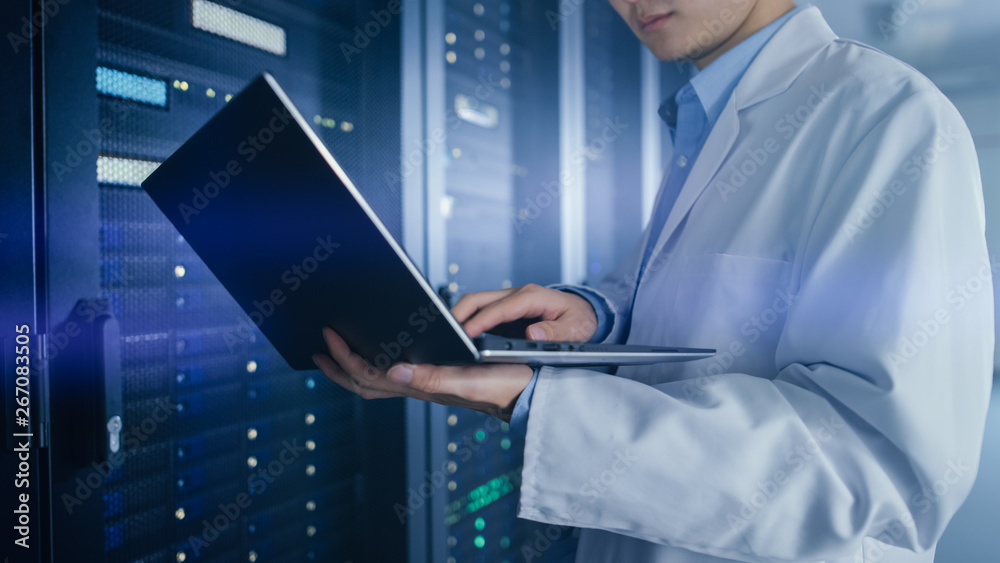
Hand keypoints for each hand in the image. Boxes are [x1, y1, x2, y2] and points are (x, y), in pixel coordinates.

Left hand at [312, 328, 533, 421]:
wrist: (529, 390)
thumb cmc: (505, 385)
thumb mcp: (469, 380)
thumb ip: (432, 377)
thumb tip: (392, 370)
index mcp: (422, 385)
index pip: (370, 375)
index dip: (345, 358)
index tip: (329, 336)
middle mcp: (420, 386)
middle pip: (366, 382)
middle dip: (338, 366)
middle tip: (319, 346)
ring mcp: (427, 384)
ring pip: (378, 381)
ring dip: (353, 367)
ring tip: (336, 351)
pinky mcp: (437, 377)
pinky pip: (396, 375)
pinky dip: (376, 365)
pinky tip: (377, 353)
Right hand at [451, 283, 597, 341]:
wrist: (584, 312)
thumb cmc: (579, 320)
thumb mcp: (576, 328)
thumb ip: (556, 333)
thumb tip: (533, 336)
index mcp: (533, 297)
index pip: (501, 308)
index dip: (482, 321)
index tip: (466, 335)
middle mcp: (517, 294)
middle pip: (478, 299)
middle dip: (458, 314)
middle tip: (444, 334)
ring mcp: (509, 300)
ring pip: (475, 303)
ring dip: (459, 316)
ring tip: (445, 336)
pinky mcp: (504, 309)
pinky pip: (480, 311)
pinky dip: (466, 321)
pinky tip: (458, 336)